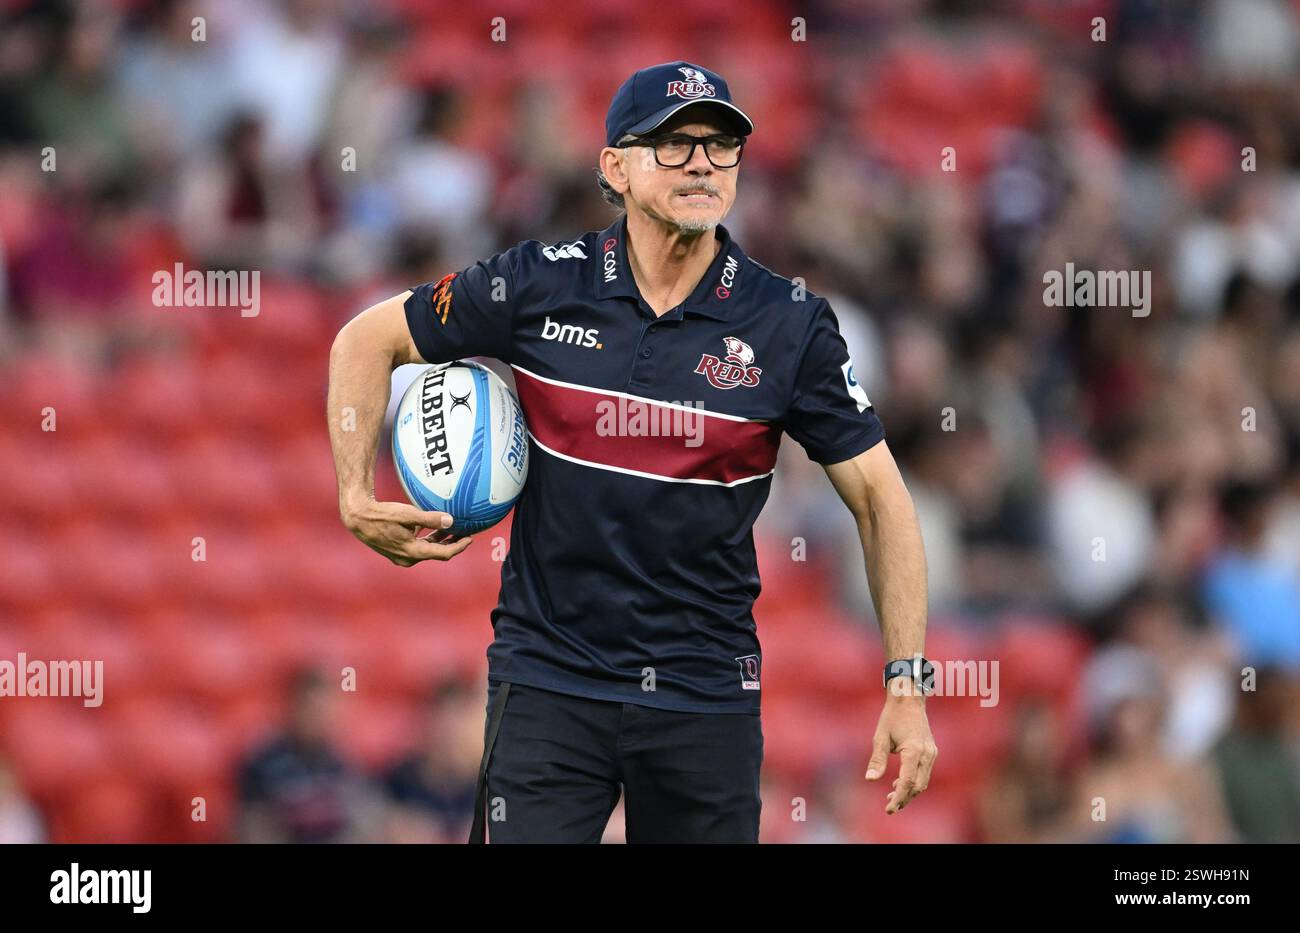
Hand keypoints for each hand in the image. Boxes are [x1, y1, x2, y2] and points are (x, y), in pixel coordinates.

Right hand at [340, 493, 471, 565]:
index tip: (470, 538)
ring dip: (440, 540)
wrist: (358, 518)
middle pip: (437, 553)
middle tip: (465, 532)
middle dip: (452, 543)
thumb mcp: (408, 514)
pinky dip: (428, 538)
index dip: (459, 546)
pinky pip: (418, 546)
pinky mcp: (397, 550)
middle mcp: (408, 558)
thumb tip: (451, 521)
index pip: (444, 553)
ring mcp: (401, 556)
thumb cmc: (382, 515)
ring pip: (427, 549)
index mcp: (413, 552)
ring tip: (452, 529)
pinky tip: (433, 527)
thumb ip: (430, 518)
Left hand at [864, 689, 938, 813]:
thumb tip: (870, 779)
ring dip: (909, 791)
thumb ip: (877, 759)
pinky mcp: (931, 751)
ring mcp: (931, 753)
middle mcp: (927, 754)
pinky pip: (925, 773)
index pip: (907, 782)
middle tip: (888, 805)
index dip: (898, 798)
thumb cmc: (892, 717)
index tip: (888, 809)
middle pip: (918, 786)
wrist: (909, 699)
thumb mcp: (880, 737)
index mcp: (914, 750)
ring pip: (923, 781)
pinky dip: (914, 781)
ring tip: (892, 795)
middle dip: (904, 798)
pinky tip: (900, 782)